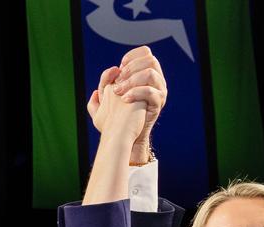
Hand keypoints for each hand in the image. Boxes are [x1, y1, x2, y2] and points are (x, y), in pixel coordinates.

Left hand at [87, 46, 165, 162]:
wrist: (123, 136)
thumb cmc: (115, 117)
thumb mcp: (105, 98)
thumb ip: (105, 83)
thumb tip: (111, 71)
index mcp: (145, 74)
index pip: (146, 53)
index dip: (132, 56)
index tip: (119, 68)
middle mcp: (155, 80)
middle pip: (150, 60)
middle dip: (131, 68)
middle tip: (118, 81)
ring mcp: (158, 91)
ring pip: (151, 73)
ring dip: (132, 80)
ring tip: (119, 92)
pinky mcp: (157, 103)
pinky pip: (150, 91)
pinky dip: (135, 92)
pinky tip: (124, 100)